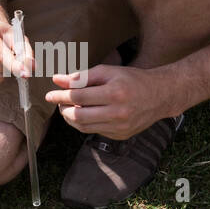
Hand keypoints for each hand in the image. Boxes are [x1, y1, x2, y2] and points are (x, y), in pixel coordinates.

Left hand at [45, 64, 171, 139]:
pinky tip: (84, 114)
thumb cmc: (132, 79)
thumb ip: (82, 77)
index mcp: (115, 93)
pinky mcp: (120, 136)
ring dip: (71, 118)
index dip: (60, 96)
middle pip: (78, 116)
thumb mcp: (108, 72)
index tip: (50, 94)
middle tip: (58, 102)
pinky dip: (84, 124)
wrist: (159, 96)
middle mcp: (118, 113)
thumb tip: (58, 80)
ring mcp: (120, 127)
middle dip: (63, 109)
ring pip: (84, 127)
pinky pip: (94, 131)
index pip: (78, 97)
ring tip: (68, 108)